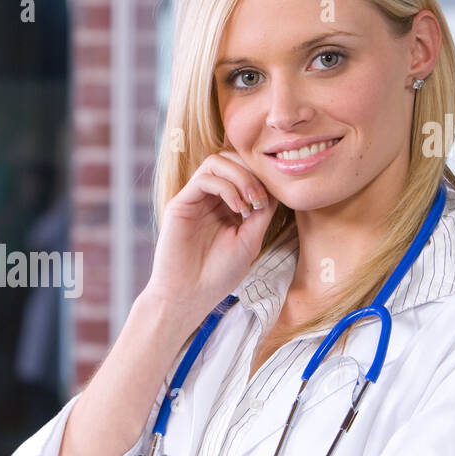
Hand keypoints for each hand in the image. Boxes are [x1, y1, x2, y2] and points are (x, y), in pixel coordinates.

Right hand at [146, 148, 277, 318]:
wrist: (189, 295)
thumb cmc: (219, 274)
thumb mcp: (250, 240)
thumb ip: (261, 212)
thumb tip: (274, 187)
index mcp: (227, 206)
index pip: (245, 173)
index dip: (262, 178)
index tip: (271, 201)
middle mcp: (209, 198)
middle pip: (231, 159)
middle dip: (252, 173)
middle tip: (261, 199)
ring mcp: (194, 199)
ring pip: (217, 162)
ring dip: (241, 176)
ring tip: (250, 202)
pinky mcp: (180, 203)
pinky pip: (204, 178)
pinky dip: (226, 187)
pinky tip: (237, 208)